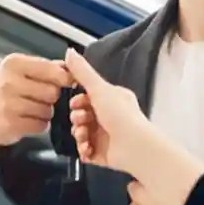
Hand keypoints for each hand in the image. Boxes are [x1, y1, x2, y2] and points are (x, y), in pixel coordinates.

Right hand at [0, 54, 71, 146]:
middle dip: (50, 98)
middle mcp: (11, 82)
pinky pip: (41, 125)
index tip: (65, 82)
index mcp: (15, 64)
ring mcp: (11, 104)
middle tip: (36, 98)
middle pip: (53, 92)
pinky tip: (24, 120)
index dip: (64, 79)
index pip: (54, 70)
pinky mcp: (12, 124)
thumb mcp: (14, 70)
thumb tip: (69, 66)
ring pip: (48, 110)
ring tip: (27, 110)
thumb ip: (42, 67)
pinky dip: (37, 125)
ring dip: (43, 113)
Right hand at [63, 48, 152, 175]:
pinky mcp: (103, 153)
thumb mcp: (99, 88)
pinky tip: (86, 148)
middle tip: (81, 120)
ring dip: (79, 134)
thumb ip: (82, 71)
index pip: (89, 97)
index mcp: (113, 99)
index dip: (78, 101)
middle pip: (82, 116)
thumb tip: (69, 52)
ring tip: (83, 136)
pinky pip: (86, 150)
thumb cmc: (122, 116)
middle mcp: (110, 116)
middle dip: (77, 119)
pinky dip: (83, 149)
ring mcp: (107, 136)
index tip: (75, 103)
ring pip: (82, 133)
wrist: (134, 146)